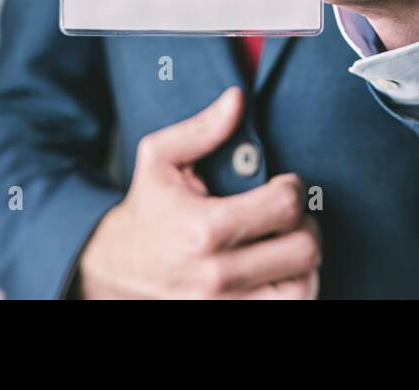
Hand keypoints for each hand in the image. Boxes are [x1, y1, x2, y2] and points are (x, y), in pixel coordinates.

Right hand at [77, 87, 319, 298]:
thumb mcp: (160, 159)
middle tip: (289, 214)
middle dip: (305, 222)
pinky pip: (292, 307)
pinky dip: (296, 286)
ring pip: (304, 286)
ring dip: (304, 260)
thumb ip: (202, 129)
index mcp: (204, 228)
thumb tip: (237, 100)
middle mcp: (219, 273)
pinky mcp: (233, 318)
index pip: (284, 206)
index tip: (284, 184)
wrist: (114, 267)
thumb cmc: (146, 211)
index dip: (294, 187)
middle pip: (304, 247)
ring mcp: (227, 304)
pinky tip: (282, 269)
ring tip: (288, 241)